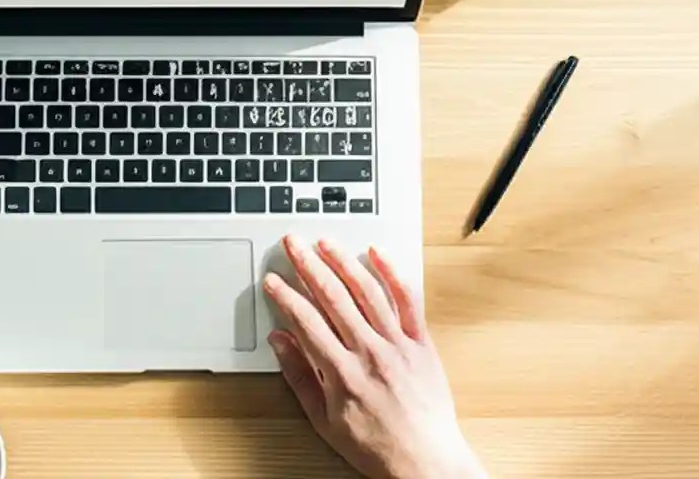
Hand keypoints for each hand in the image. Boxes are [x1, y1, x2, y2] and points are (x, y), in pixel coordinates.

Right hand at [263, 236, 484, 478]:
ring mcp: (399, 345)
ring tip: (326, 242)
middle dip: (308, 266)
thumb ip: (299, 377)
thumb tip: (280, 342)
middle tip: (293, 244)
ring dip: (343, 262)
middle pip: (333, 297)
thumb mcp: (324, 421)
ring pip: (367, 292)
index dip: (285, 296)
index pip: (306, 321)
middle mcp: (370, 353)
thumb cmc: (376, 447)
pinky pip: (408, 301)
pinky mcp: (422, 343)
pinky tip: (378, 254)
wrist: (425, 462)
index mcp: (342, 374)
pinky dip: (393, 274)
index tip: (273, 280)